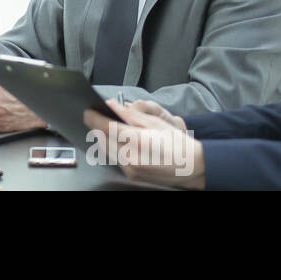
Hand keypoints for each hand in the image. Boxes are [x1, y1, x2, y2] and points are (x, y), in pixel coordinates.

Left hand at [82, 99, 203, 188]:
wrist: (193, 167)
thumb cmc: (177, 143)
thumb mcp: (155, 122)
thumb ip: (130, 114)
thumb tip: (112, 106)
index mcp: (138, 141)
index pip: (107, 127)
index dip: (94, 118)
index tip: (87, 112)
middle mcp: (131, 157)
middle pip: (103, 140)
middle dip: (98, 128)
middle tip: (98, 117)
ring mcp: (131, 169)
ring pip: (107, 151)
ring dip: (105, 139)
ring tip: (109, 128)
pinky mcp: (132, 175)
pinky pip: (115, 159)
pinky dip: (114, 149)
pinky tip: (119, 142)